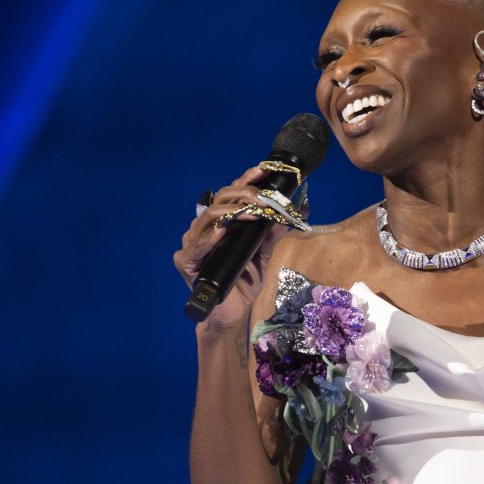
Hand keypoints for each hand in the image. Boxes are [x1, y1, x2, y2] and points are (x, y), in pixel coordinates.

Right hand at [174, 164, 297, 329]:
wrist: (231, 312)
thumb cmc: (244, 281)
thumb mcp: (264, 254)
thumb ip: (274, 234)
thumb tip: (297, 212)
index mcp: (221, 222)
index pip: (231, 193)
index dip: (247, 180)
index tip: (265, 171)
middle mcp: (204, 228)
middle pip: (220, 200)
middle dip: (243, 195)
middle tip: (264, 199)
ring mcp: (193, 244)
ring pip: (207, 217)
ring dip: (232, 212)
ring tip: (252, 211)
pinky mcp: (186, 262)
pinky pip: (196, 247)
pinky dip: (210, 238)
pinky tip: (223, 231)